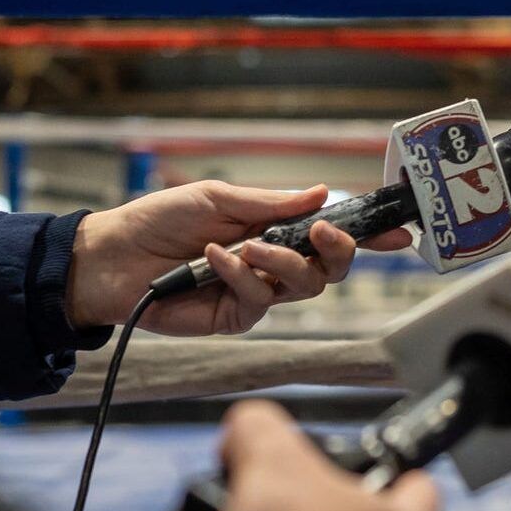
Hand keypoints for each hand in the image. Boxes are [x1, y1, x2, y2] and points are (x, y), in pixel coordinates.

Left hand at [69, 182, 412, 336]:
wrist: (112, 256)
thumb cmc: (159, 219)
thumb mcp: (218, 198)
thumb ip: (271, 203)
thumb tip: (322, 193)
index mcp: (275, 229)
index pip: (330, 233)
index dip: (368, 233)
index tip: (399, 230)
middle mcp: (274, 263)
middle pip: (332, 268)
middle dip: (338, 250)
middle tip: (323, 233)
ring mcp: (257, 293)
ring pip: (303, 286)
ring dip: (282, 262)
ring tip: (248, 246)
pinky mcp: (235, 317)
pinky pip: (259, 300)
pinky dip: (241, 275)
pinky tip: (214, 258)